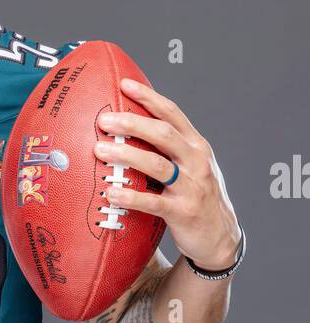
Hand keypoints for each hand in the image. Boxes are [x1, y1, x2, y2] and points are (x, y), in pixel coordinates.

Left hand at [93, 78, 241, 270]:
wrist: (220, 237)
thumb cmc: (197, 197)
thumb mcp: (191, 167)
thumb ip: (168, 149)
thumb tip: (130, 130)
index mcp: (196, 146)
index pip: (172, 114)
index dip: (149, 97)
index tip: (125, 84)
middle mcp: (196, 162)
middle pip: (163, 134)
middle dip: (132, 123)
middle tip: (104, 120)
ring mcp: (191, 187)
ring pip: (157, 165)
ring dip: (127, 155)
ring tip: (101, 150)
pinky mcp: (183, 212)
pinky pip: (153, 202)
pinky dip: (131, 196)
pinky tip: (111, 192)